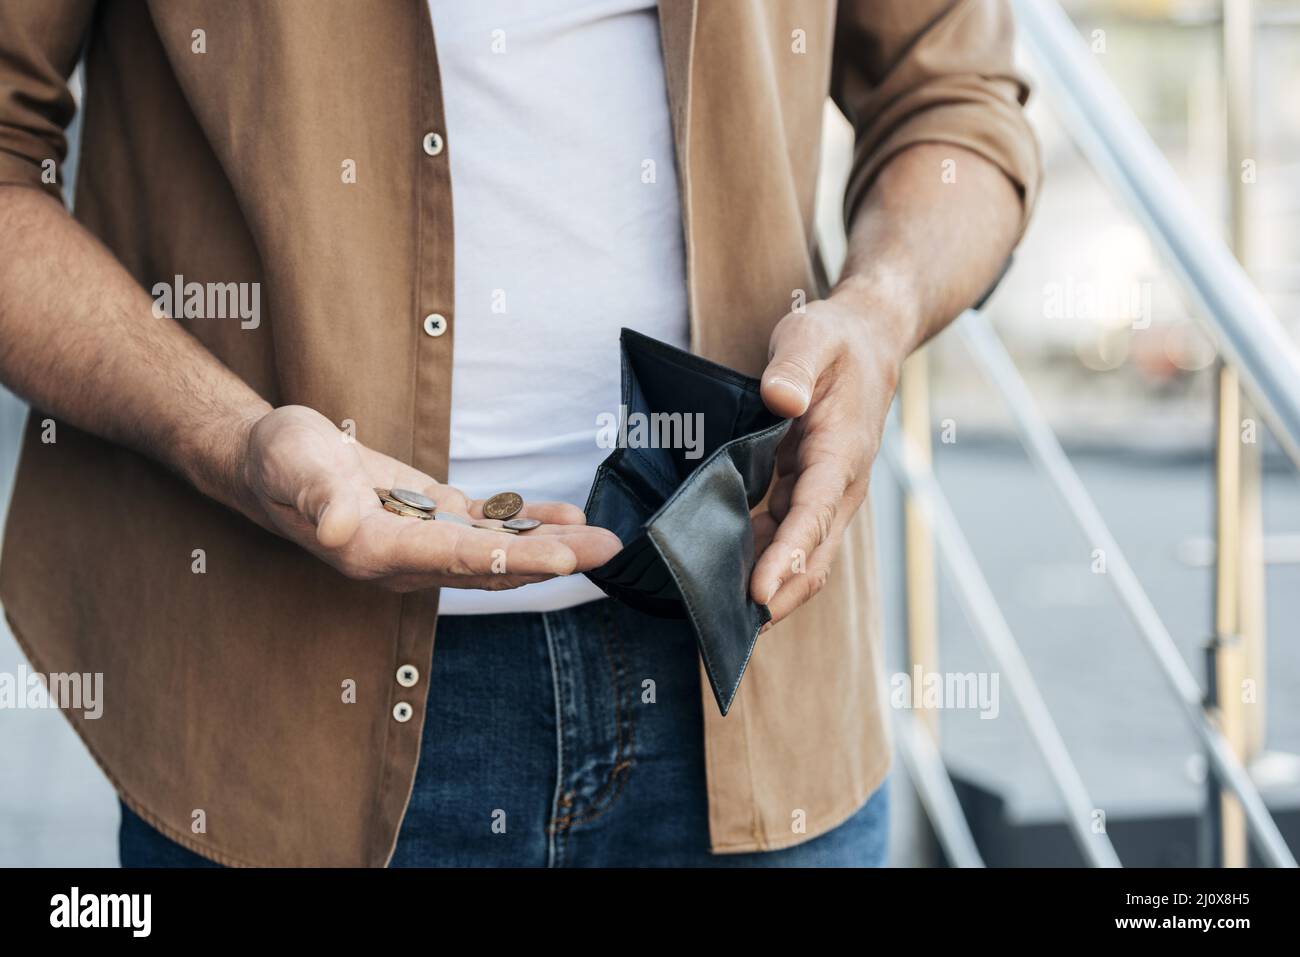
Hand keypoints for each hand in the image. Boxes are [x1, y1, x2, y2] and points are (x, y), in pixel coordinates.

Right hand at [236, 405, 621, 591]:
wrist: (270, 461)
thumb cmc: (278, 461)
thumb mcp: (292, 466)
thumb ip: (318, 498)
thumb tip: (336, 529)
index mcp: (377, 550)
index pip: (460, 559)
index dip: (516, 559)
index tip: (566, 558)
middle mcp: (407, 557)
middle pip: (491, 565)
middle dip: (552, 559)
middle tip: (608, 552)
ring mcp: (423, 541)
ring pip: (496, 550)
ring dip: (550, 545)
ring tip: (603, 541)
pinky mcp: (431, 518)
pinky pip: (487, 527)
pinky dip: (527, 523)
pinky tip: (565, 516)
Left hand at [750, 291, 906, 622]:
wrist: (868, 341)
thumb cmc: (837, 340)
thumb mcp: (812, 337)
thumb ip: (795, 367)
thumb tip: (779, 398)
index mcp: (842, 453)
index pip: (815, 516)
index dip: (788, 558)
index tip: (760, 593)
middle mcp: (839, 485)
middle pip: (814, 556)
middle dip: (778, 596)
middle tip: (729, 629)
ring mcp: (825, 494)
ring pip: (801, 556)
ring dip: (767, 588)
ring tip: (717, 616)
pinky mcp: (808, 493)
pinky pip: (786, 538)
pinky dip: (760, 563)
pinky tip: (721, 576)